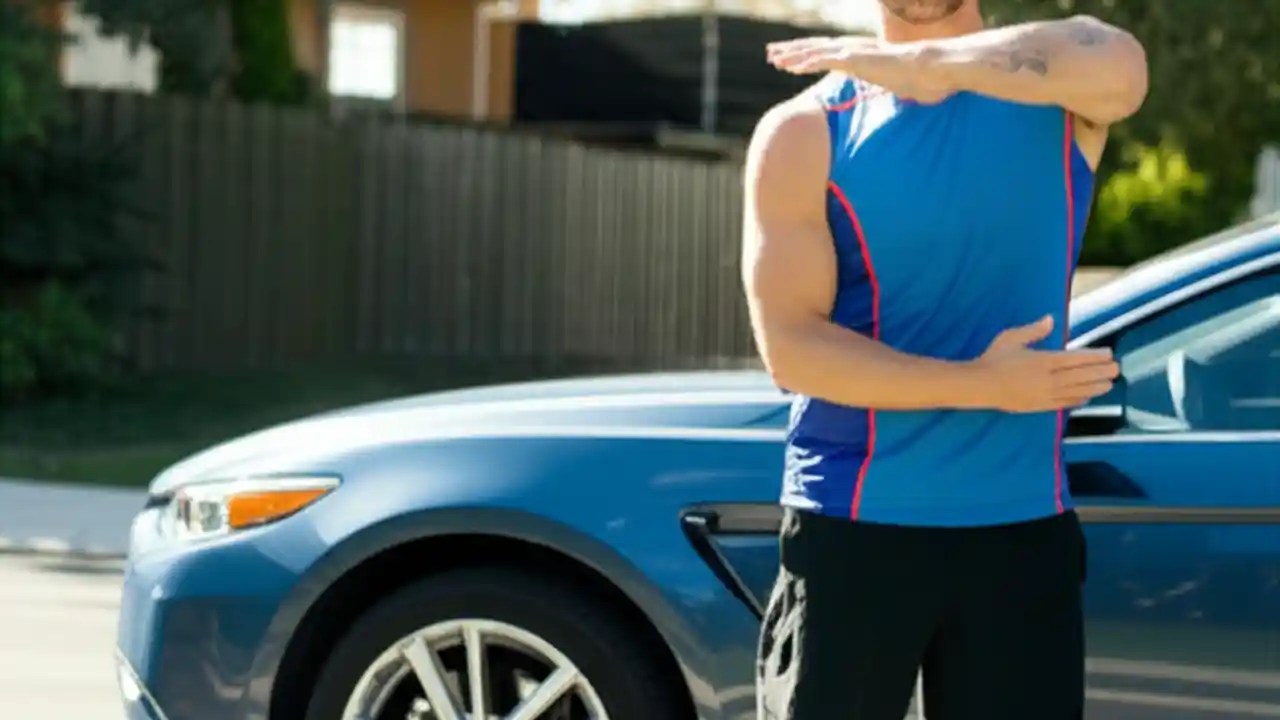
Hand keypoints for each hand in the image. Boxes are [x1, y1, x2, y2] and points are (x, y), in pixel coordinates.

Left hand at [766, 36, 953, 104]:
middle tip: (771, 52)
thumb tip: (895, 95)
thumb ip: (886, 85)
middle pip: (815, 47)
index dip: (807, 54)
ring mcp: (852, 52)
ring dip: (792, 55)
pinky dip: (807, 62)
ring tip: (773, 58)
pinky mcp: (854, 59)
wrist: (927, 69)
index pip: (827, 52)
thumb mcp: (893, 83)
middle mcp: (852, 49)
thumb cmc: (915, 78)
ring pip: (815, 52)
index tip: (790, 59)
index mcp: (859, 54)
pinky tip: (791, 66)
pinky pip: (825, 60)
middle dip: (791, 50)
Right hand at [973, 316, 1118, 412]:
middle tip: (1117, 369)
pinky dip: (1078, 400)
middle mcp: (1048, 378)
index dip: (1094, 357)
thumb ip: (1034, 330)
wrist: (980, 386)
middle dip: (1101, 372)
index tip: (1108, 354)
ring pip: (1076, 390)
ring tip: (1109, 385)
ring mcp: (1045, 394)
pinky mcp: (1039, 406)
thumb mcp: (1011, 338)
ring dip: (1095, 387)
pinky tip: (1087, 398)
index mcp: (1043, 360)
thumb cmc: (994, 359)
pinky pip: (1063, 403)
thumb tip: (1051, 319)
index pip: (1076, 358)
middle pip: (1081, 375)